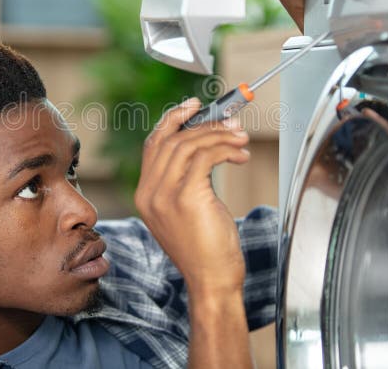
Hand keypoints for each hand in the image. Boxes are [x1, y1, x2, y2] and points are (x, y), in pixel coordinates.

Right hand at [134, 98, 250, 294]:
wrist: (212, 281)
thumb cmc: (206, 247)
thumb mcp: (188, 209)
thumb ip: (185, 179)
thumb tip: (205, 142)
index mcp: (146, 194)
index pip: (153, 144)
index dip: (173, 120)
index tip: (195, 107)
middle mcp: (149, 193)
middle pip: (172, 140)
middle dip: (204, 125)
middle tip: (232, 123)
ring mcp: (164, 195)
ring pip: (189, 144)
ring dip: (219, 136)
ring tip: (242, 140)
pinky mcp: (186, 198)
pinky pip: (205, 157)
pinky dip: (225, 149)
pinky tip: (241, 155)